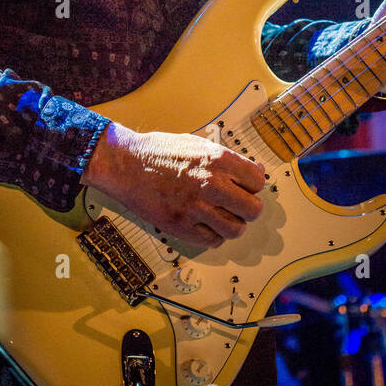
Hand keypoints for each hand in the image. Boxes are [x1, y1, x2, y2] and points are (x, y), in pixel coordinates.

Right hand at [82, 121, 265, 247]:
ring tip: (220, 215)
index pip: (258, 182)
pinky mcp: (182, 227)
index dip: (252, 185)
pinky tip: (204, 223)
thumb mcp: (199, 144)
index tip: (244, 187)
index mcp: (218, 160)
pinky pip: (213, 241)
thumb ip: (229, 160)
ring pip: (236, 230)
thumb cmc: (160, 152)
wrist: (126, 165)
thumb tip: (256, 172)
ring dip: (232, 224)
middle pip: (253, 210)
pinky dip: (212, 235)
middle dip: (248, 208)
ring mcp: (196, 208)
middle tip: (237, 205)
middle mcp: (211, 184)